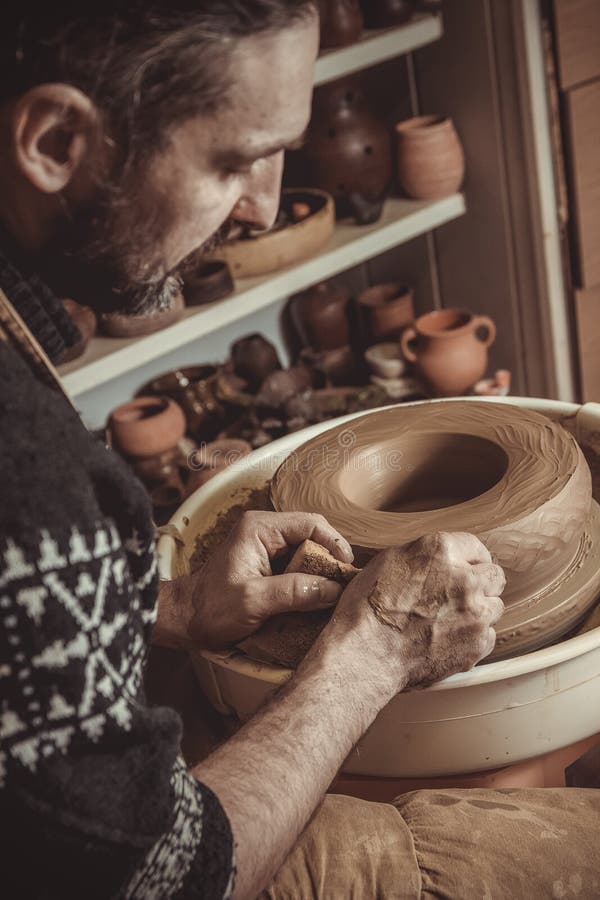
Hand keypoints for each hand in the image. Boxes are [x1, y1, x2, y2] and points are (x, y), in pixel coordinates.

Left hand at [182, 511, 353, 648]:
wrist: (184, 619)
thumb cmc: (211, 608)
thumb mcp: (254, 601)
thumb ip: (294, 592)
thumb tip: (334, 589)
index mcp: (259, 528)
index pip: (311, 523)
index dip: (334, 543)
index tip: (347, 569)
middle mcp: (264, 530)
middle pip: (312, 534)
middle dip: (331, 557)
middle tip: (345, 583)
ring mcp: (264, 545)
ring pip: (306, 549)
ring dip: (322, 569)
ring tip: (337, 590)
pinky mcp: (266, 563)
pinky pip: (297, 563)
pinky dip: (310, 577)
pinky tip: (319, 595)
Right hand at [318, 532, 504, 696]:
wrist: (367, 654)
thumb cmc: (368, 608)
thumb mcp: (389, 561)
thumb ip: (426, 556)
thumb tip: (442, 560)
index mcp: (441, 551)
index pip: (475, 546)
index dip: (469, 559)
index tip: (465, 568)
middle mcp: (466, 579)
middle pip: (495, 576)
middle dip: (481, 583)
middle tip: (459, 595)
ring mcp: (476, 614)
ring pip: (495, 607)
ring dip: (479, 611)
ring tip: (450, 620)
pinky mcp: (478, 644)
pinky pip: (488, 636)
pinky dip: (473, 638)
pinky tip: (447, 639)